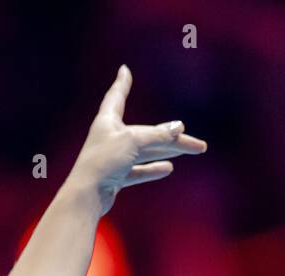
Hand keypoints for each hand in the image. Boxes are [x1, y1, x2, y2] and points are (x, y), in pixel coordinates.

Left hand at [66, 64, 207, 216]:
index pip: (117, 96)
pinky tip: (167, 168)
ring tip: (191, 152)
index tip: (124, 70)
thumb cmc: (104, 161)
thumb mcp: (134, 142)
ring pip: (145, 152)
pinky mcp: (114, 177)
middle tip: (198, 145)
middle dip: (172, 138)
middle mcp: (110, 137)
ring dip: (168, 152)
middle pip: (146, 133)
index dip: (122, 83)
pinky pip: (137, 171)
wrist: (86, 195)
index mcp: (108, 121)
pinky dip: (151, 169)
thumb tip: (179, 128)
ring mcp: (113, 158)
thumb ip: (157, 135)